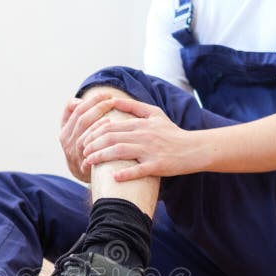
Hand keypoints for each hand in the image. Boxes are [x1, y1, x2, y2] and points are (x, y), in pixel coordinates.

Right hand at [59, 92, 116, 181]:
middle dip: (98, 109)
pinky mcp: (82, 168)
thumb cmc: (82, 146)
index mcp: (65, 131)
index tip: (107, 95)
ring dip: (97, 128)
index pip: (77, 110)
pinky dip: (97, 148)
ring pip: (84, 139)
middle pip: (81, 121)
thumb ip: (74, 114)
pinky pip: (88, 158)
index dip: (92, 101)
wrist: (81, 172)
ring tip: (110, 119)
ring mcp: (74, 155)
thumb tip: (78, 101)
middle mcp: (67, 142)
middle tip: (113, 102)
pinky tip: (107, 140)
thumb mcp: (74, 129)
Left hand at [81, 99, 199, 181]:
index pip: (111, 126)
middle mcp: (144, 135)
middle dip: (92, 146)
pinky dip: (126, 173)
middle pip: (111, 138)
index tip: (83, 142)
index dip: (93, 134)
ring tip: (89, 162)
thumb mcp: (154, 114)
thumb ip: (134, 107)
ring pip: (120, 152)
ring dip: (102, 157)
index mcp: (140, 124)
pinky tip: (114, 176)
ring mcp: (150, 151)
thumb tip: (113, 99)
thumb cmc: (172, 133)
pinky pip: (139, 170)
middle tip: (81, 153)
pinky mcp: (158, 165)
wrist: (194, 148)